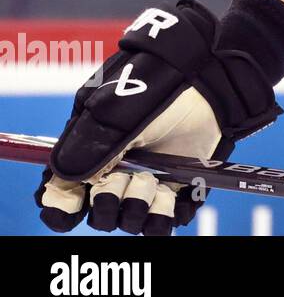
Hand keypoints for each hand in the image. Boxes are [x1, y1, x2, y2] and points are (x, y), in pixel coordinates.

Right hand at [35, 0, 282, 234]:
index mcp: (90, 152)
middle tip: (122, 180)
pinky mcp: (181, 187)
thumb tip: (62, 181)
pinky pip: (166, 220)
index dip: (61, 207)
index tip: (72, 206)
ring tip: (151, 184)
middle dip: (106, 204)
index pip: (62, 194)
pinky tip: (169, 202)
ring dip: (136, 209)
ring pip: (130, 220)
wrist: (208, 76)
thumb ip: (87, 145)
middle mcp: (117, 171)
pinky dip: (164, 218)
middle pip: (98, 213)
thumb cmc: (156, 85)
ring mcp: (150, 180)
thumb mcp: (113, 110)